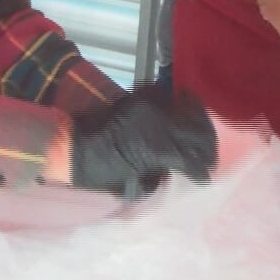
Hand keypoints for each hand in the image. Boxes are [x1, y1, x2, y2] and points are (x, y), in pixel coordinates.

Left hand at [70, 81, 216, 198]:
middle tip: (208, 159)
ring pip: (190, 109)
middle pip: (198, 131)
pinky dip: (182, 106)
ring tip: (200, 140)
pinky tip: (184, 119)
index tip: (204, 178)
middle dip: (207, 147)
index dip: (202, 171)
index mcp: (156, 149)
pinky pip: (171, 96)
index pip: (193, 158)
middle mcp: (158, 122)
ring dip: (199, 125)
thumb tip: (175, 171)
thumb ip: (160, 175)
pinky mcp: (142, 94)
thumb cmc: (99, 173)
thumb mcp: (134, 185)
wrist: (71, 147)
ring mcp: (150, 104)